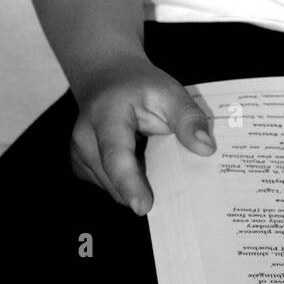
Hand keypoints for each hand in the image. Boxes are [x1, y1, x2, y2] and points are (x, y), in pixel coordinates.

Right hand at [69, 55, 214, 213]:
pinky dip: (127, 181)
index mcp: (107, 115)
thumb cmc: (139, 85)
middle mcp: (85, 137)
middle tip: (174, 179)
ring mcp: (77, 154)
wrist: (108, 77)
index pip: (116, 155)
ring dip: (136, 184)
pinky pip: (108, 186)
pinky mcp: (79, 166)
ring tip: (152, 157)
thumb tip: (206, 149)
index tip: (144, 206)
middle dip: (144, 187)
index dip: (129, 182)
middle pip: (115, 179)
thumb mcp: (169, 92)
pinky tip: (139, 161)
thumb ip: (188, 118)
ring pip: (112, 188)